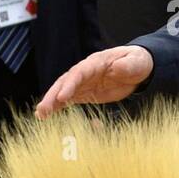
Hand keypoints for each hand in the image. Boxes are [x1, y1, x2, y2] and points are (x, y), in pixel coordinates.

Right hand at [34, 45, 153, 118]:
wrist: (138, 68)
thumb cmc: (138, 62)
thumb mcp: (137, 62)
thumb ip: (128, 65)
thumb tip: (117, 68)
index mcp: (96, 62)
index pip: (79, 73)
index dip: (70, 84)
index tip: (62, 97)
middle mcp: (85, 71)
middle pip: (65, 82)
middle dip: (53, 95)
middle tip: (43, 109)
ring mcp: (84, 82)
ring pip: (63, 91)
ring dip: (51, 102)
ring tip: (40, 115)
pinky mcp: (85, 92)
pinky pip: (68, 99)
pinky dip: (57, 106)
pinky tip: (46, 116)